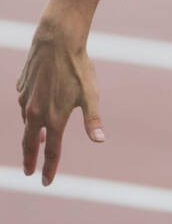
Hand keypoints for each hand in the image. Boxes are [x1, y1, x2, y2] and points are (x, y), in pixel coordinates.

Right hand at [17, 20, 103, 184]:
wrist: (56, 41)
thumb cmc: (77, 68)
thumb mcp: (90, 95)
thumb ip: (93, 119)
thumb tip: (100, 140)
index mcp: (54, 118)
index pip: (51, 152)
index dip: (49, 169)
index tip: (45, 182)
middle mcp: (35, 112)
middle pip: (30, 143)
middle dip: (29, 160)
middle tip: (29, 171)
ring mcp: (25, 100)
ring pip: (26, 123)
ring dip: (31, 134)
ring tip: (39, 140)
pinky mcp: (21, 88)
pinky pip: (23, 106)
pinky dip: (28, 114)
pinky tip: (36, 111)